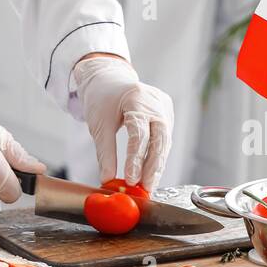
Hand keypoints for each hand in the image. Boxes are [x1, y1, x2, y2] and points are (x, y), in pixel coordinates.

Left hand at [72, 56, 172, 188]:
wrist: (108, 79)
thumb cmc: (102, 99)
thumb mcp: (99, 125)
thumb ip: (105, 153)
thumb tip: (108, 179)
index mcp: (136, 98)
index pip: (139, 134)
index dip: (136, 159)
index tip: (130, 179)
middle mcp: (155, 102)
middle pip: (159, 139)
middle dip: (153, 166)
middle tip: (145, 187)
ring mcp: (164, 107)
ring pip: (164, 141)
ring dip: (156, 165)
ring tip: (148, 185)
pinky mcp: (167, 113)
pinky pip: (165, 138)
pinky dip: (158, 156)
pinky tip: (152, 172)